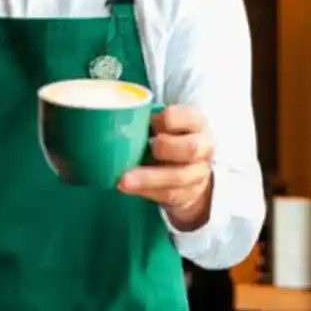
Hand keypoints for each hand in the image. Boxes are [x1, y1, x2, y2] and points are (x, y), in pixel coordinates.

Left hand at [117, 104, 214, 230]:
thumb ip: (146, 119)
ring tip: (123, 179)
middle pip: (191, 148)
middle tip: (149, 146)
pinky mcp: (187, 195)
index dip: (169, 119)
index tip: (150, 120)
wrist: (191, 170)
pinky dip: (145, 191)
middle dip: (167, 147)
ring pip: (178, 177)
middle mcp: (202, 147)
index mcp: (196, 123)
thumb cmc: (169, 138)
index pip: (190, 117)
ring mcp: (197, 173)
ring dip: (149, 178)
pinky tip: (126, 187)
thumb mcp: (165, 124)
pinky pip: (167, 195)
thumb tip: (108, 116)